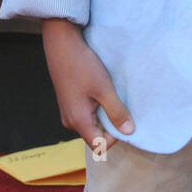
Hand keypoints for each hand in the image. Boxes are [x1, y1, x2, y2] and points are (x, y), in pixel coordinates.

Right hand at [42, 18, 134, 155]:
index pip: (99, 146)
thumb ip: (116, 112)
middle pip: (95, 135)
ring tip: (111, 96)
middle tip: (120, 104)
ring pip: (92, 124)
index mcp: (78, 121)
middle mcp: (70, 122)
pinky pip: (86, 114)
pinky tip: (102, 91)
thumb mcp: (104, 89)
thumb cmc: (82, 66)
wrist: (62, 46)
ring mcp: (69, 113)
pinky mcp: (70, 103)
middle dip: (111, 125)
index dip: (115, 137)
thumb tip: (129, 132)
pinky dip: (97, 107)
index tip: (124, 118)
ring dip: (104, 114)